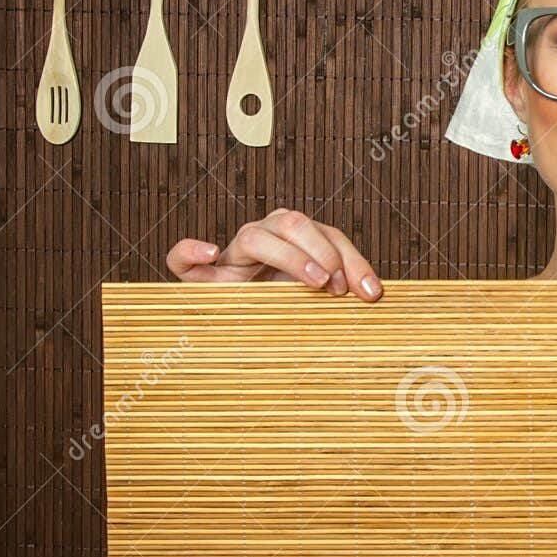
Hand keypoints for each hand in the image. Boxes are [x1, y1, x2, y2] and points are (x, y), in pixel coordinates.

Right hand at [165, 209, 382, 299]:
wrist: (242, 333)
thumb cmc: (290, 314)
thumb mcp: (322, 301)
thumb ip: (345, 288)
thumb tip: (375, 293)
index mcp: (297, 238)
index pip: (328, 233)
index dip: (351, 258)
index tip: (368, 293)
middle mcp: (265, 236)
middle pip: (294, 223)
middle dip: (323, 253)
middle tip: (336, 289)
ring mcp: (232, 254)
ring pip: (255, 236)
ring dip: (289, 256)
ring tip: (313, 282)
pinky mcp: (198, 277)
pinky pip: (181, 257)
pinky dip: (190, 250)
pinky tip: (209, 253)